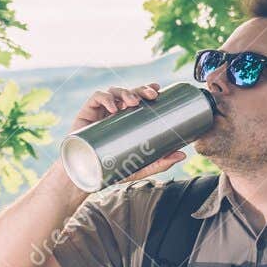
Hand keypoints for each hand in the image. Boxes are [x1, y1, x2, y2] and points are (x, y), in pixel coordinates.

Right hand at [69, 83, 186, 182]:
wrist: (84, 177)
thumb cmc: (110, 170)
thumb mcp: (139, 167)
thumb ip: (160, 162)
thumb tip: (182, 154)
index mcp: (126, 120)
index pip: (138, 99)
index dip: (147, 90)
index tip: (158, 90)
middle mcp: (114, 113)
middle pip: (128, 92)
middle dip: (140, 89)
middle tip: (151, 95)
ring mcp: (100, 112)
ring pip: (113, 91)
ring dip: (125, 92)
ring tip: (133, 102)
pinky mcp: (86, 113)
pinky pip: (96, 97)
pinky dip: (106, 98)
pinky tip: (113, 107)